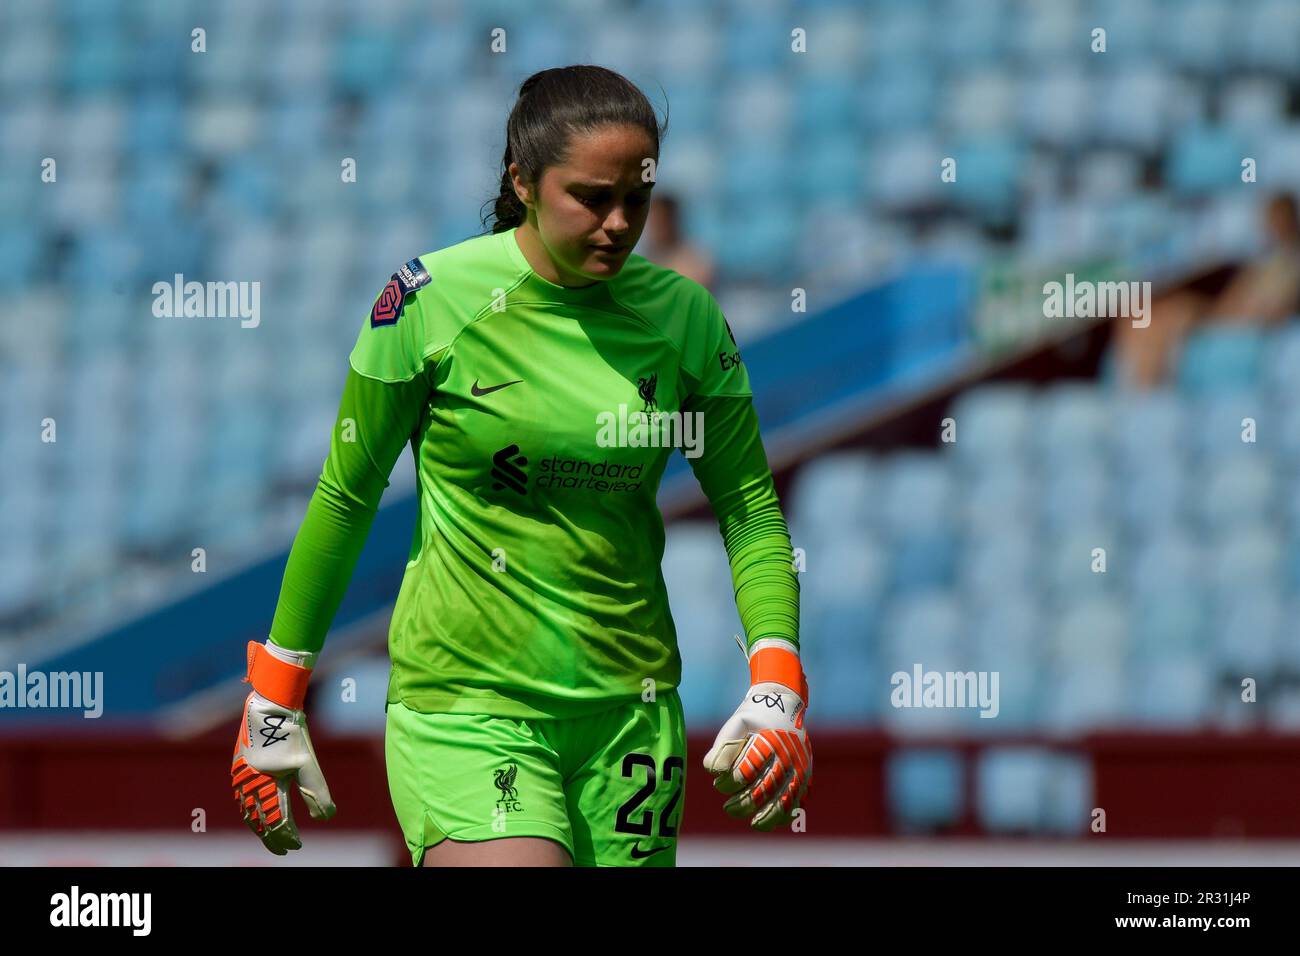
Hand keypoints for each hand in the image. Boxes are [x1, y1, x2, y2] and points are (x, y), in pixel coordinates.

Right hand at [230, 641, 334, 854]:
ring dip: (260, 826)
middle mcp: (250, 785)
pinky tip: (257, 812)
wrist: (269, 707)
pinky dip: (250, 811)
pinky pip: (242, 798)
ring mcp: (241, 776)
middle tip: (284, 849)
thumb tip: (326, 817)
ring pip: (248, 811)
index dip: (286, 836)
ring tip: (271, 835)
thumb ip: (316, 792)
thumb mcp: (308, 764)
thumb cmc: (291, 734)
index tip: (297, 846)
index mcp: (267, 786)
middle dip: (272, 837)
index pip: (276, 821)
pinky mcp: (239, 767)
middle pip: (260, 821)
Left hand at [702, 637, 811, 830]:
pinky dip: (788, 814)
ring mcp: (799, 766)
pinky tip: (773, 821)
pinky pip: (800, 799)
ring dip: (768, 816)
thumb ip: (722, 745)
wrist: (784, 702)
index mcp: (767, 742)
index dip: (729, 783)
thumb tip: (711, 770)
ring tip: (753, 823)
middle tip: (729, 808)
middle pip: (765, 789)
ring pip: (785, 799)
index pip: (745, 772)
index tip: (718, 783)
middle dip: (744, 803)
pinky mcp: (806, 773)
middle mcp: (787, 755)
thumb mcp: (736, 724)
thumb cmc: (755, 716)